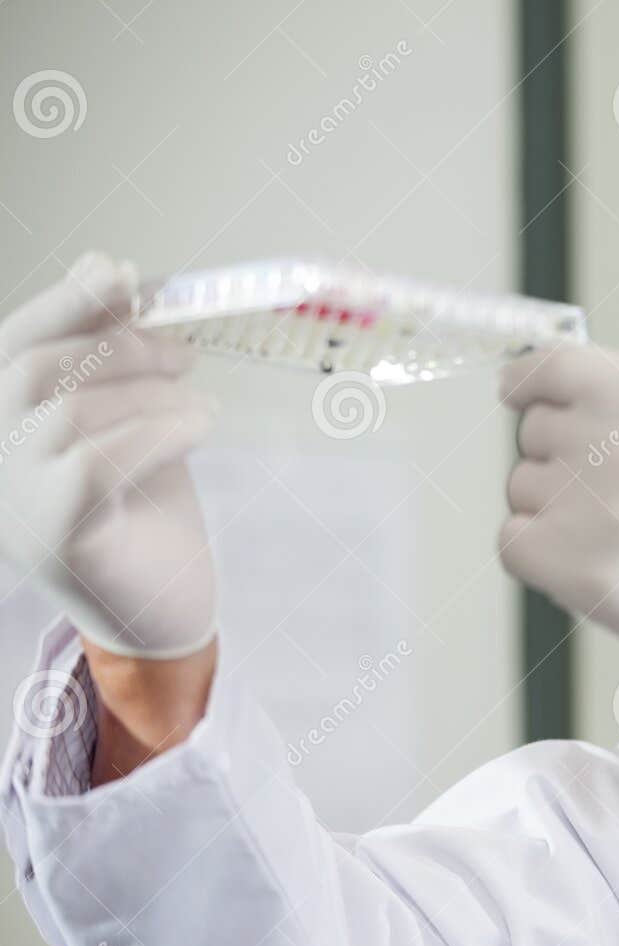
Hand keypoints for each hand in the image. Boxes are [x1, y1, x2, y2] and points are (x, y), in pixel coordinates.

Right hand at [0, 252, 217, 659]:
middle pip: (33, 367)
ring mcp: (11, 503)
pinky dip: (158, 431)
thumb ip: (108, 353)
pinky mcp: (52, 539)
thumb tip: (103, 264)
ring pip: (70, 411)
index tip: (124, 275)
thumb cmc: (143, 509)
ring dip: (152, 394)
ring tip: (200, 405)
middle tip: (185, 355)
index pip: (13, 343)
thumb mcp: (126, 415)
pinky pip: (95, 461)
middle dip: (121, 347)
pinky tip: (198, 428)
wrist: (162, 610)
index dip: (67, 301)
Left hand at [498, 343, 618, 735]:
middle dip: (561, 458)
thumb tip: (569, 388)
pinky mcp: (576, 567)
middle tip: (610, 493)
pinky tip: (585, 561)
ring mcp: (596, 504)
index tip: (519, 395)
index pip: (552, 366)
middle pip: (535, 431)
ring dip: (555, 509)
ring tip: (617, 534)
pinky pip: (513, 540)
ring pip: (523, 488)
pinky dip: (537, 553)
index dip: (527, 384)